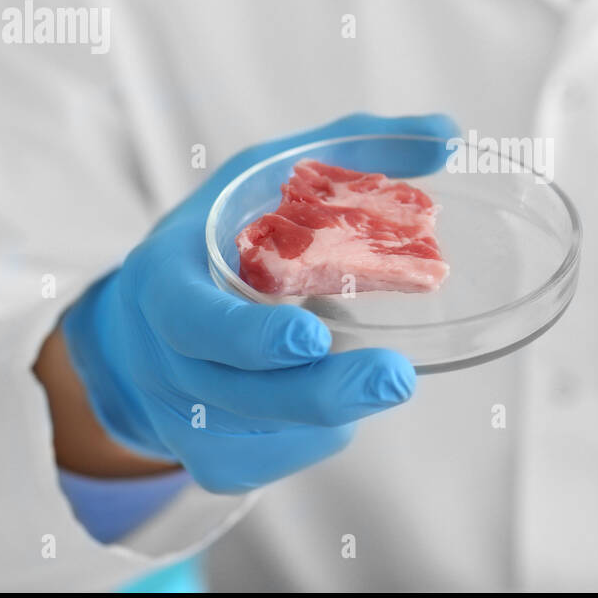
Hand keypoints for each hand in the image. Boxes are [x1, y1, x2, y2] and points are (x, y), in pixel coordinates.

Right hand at [60, 113, 456, 492]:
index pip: (193, 320)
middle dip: (322, 390)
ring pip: (264, 435)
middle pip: (239, 395)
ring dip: (329, 411)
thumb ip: (350, 150)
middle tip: (397, 378)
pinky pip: (273, 462)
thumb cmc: (226, 234)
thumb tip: (448, 135)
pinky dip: (317, 435)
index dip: (247, 335)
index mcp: (165, 280)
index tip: (311, 335)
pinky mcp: (213, 461)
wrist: (150, 321)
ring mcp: (185, 417)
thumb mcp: (269, 175)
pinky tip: (340, 403)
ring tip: (382, 377)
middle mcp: (165, 357)